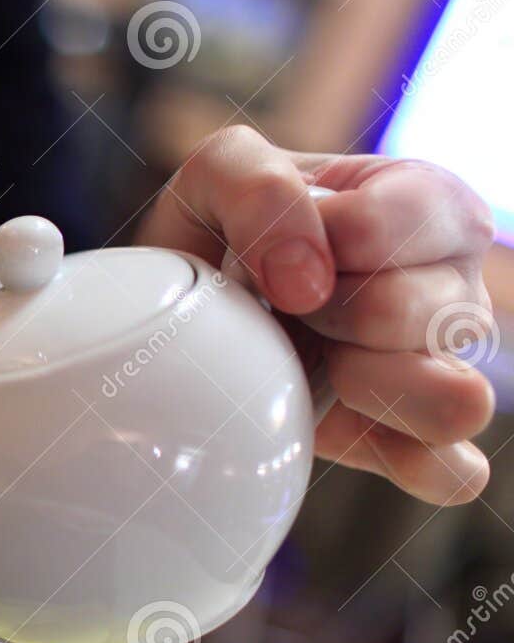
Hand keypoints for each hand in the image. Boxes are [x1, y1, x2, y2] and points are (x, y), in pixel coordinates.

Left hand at [136, 125, 496, 505]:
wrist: (187, 310)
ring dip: (358, 383)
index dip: (325, 243)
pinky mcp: (410, 439)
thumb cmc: (222, 232)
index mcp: (430, 205)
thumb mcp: (219, 171)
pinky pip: (452, 471)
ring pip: (447, 395)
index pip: (398, 224)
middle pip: (409, 314)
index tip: (286, 249)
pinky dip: (415, 465)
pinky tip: (362, 438)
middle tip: (296, 312)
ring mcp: (442, 367)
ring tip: (319, 363)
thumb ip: (257, 186)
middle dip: (328, 316)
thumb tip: (304, 280)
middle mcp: (454, 285)